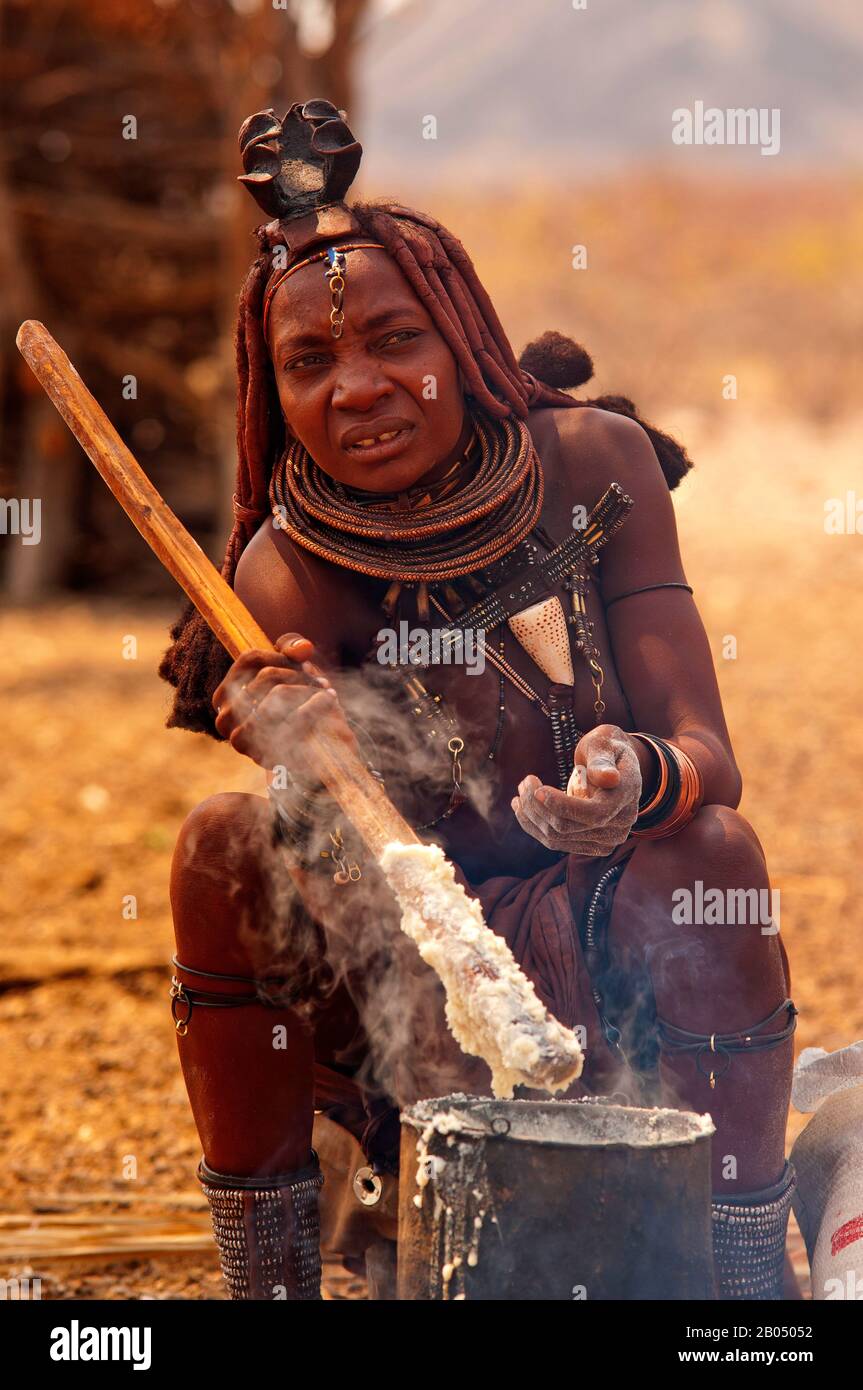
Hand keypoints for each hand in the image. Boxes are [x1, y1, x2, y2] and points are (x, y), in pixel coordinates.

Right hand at [212, 633, 354, 773]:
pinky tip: (330, 701)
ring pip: (280, 693)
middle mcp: (225, 716)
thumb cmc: (291, 707)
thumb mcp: (289, 671)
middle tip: (321, 680)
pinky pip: (295, 718)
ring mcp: (240, 737)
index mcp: (224, 694)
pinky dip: (317, 705)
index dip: (280, 656)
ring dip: (309, 689)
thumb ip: (292, 648)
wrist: (302, 756)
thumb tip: (304, 649)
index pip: (250, 659)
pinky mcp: (262, 754)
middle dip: (300, 674)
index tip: (303, 663)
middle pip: (267, 675)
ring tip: (325, 691)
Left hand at [510, 724, 641, 855]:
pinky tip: (521, 808)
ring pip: (556, 838)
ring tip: (521, 792)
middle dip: (538, 806)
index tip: (537, 789)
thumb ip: (602, 760)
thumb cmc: (605, 748)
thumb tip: (609, 778)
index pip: (593, 814)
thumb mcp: (604, 744)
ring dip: (531, 817)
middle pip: (568, 827)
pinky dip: (534, 826)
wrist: (614, 767)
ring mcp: (605, 840)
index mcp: (626, 797)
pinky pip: (555, 842)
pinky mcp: (589, 846)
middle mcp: (620, 825)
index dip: (561, 805)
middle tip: (525, 781)